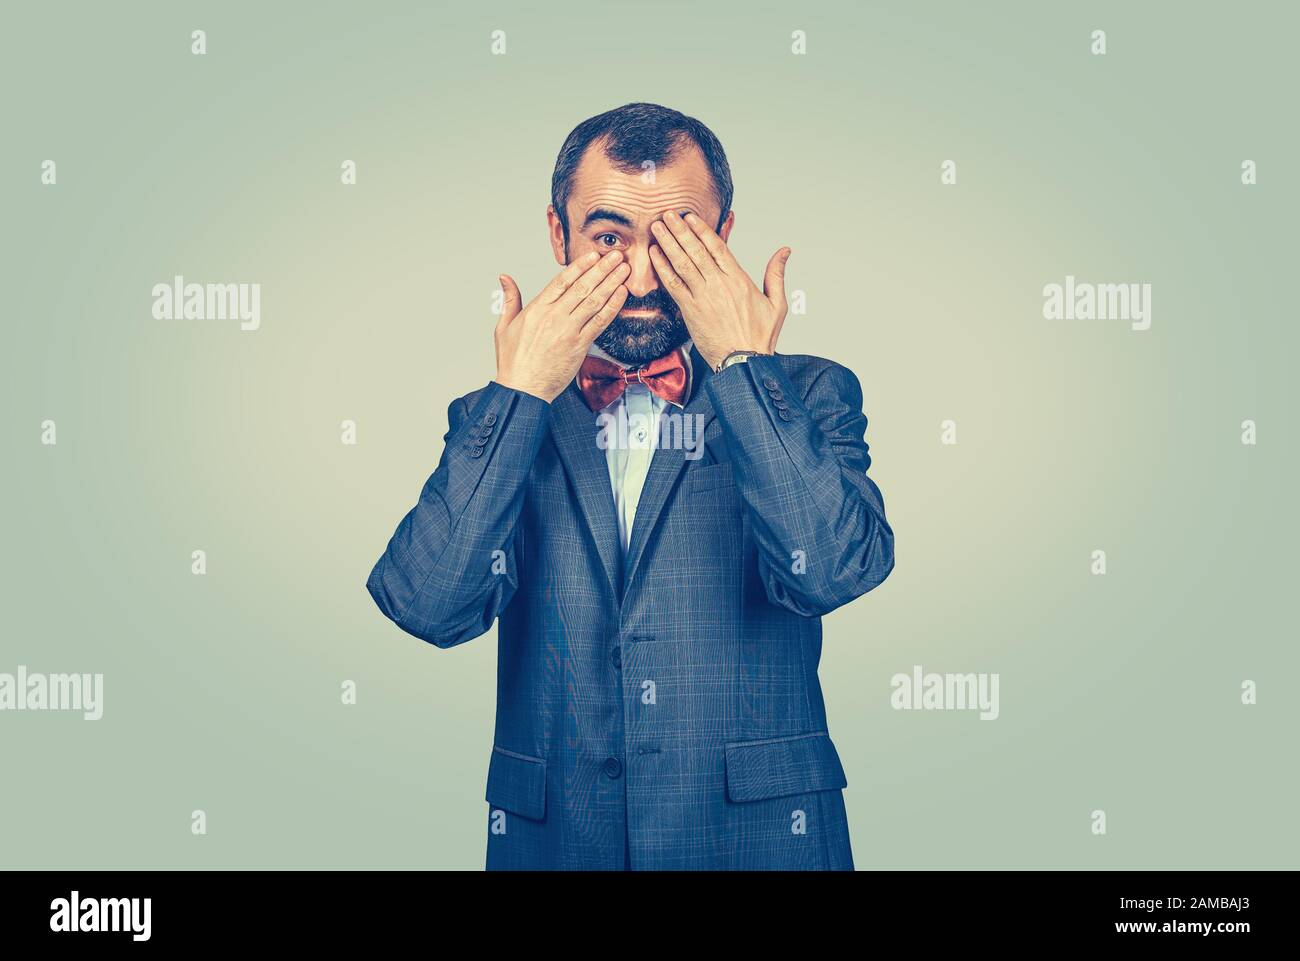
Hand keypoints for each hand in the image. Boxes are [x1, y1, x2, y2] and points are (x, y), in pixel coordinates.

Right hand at [495, 250, 629, 402]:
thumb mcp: (504, 327)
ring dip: (611, 283)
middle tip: (616, 256)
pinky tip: (621, 294)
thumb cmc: (513, 361)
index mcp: (536, 309)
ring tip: (624, 269)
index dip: (580, 266)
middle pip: (582, 286)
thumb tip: (505, 278)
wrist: (523, 389)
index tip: (594, 255)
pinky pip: (600, 322)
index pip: (562, 281)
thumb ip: (509, 300)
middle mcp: (554, 317)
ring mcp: (568, 331)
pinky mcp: (579, 346)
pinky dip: (613, 306)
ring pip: (594, 301)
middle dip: (602, 269)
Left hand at [648, 210, 790, 369]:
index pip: (718, 247)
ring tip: (657, 227)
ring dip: (668, 243)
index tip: (691, 217)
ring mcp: (703, 297)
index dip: (702, 230)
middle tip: (668, 214)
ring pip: (682, 263)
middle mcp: (720, 284)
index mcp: (739, 280)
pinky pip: (673, 284)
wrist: (744, 362)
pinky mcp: (690, 310)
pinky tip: (654, 254)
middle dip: (680, 230)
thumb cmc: (759, 337)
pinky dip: (663, 268)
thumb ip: (776, 274)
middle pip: (696, 250)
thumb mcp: (777, 303)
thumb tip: (784, 251)